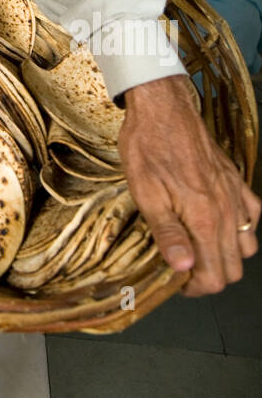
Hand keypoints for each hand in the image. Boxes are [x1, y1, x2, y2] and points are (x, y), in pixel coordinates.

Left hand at [120, 76, 259, 295]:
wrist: (163, 109)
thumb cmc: (149, 147)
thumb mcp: (146, 193)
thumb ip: (168, 234)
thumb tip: (183, 267)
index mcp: (203, 218)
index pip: (214, 275)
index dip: (195, 288)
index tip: (177, 283)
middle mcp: (225, 210)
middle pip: (233, 267)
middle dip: (211, 276)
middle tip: (184, 268)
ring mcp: (234, 194)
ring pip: (247, 245)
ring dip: (226, 256)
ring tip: (200, 249)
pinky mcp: (235, 180)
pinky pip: (252, 215)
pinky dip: (241, 228)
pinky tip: (220, 224)